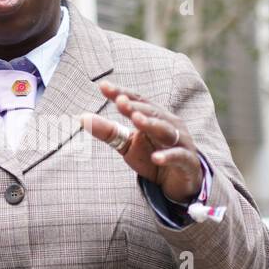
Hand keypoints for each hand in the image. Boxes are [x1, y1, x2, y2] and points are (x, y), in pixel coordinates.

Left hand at [81, 80, 203, 202]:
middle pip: (152, 112)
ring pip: (165, 130)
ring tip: (136, 120)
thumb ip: (107, 132)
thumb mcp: (127, 145)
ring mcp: (181, 141)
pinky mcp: (187, 161)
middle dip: (135, 106)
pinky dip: (167, 156)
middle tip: (119, 101)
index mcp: (154, 116)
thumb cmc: (152, 157)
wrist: (179, 182)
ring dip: (151, 124)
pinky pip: (177, 156)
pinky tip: (155, 157)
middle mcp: (169, 123)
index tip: (103, 86)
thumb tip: (81, 117)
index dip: (121, 93)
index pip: (137, 101)